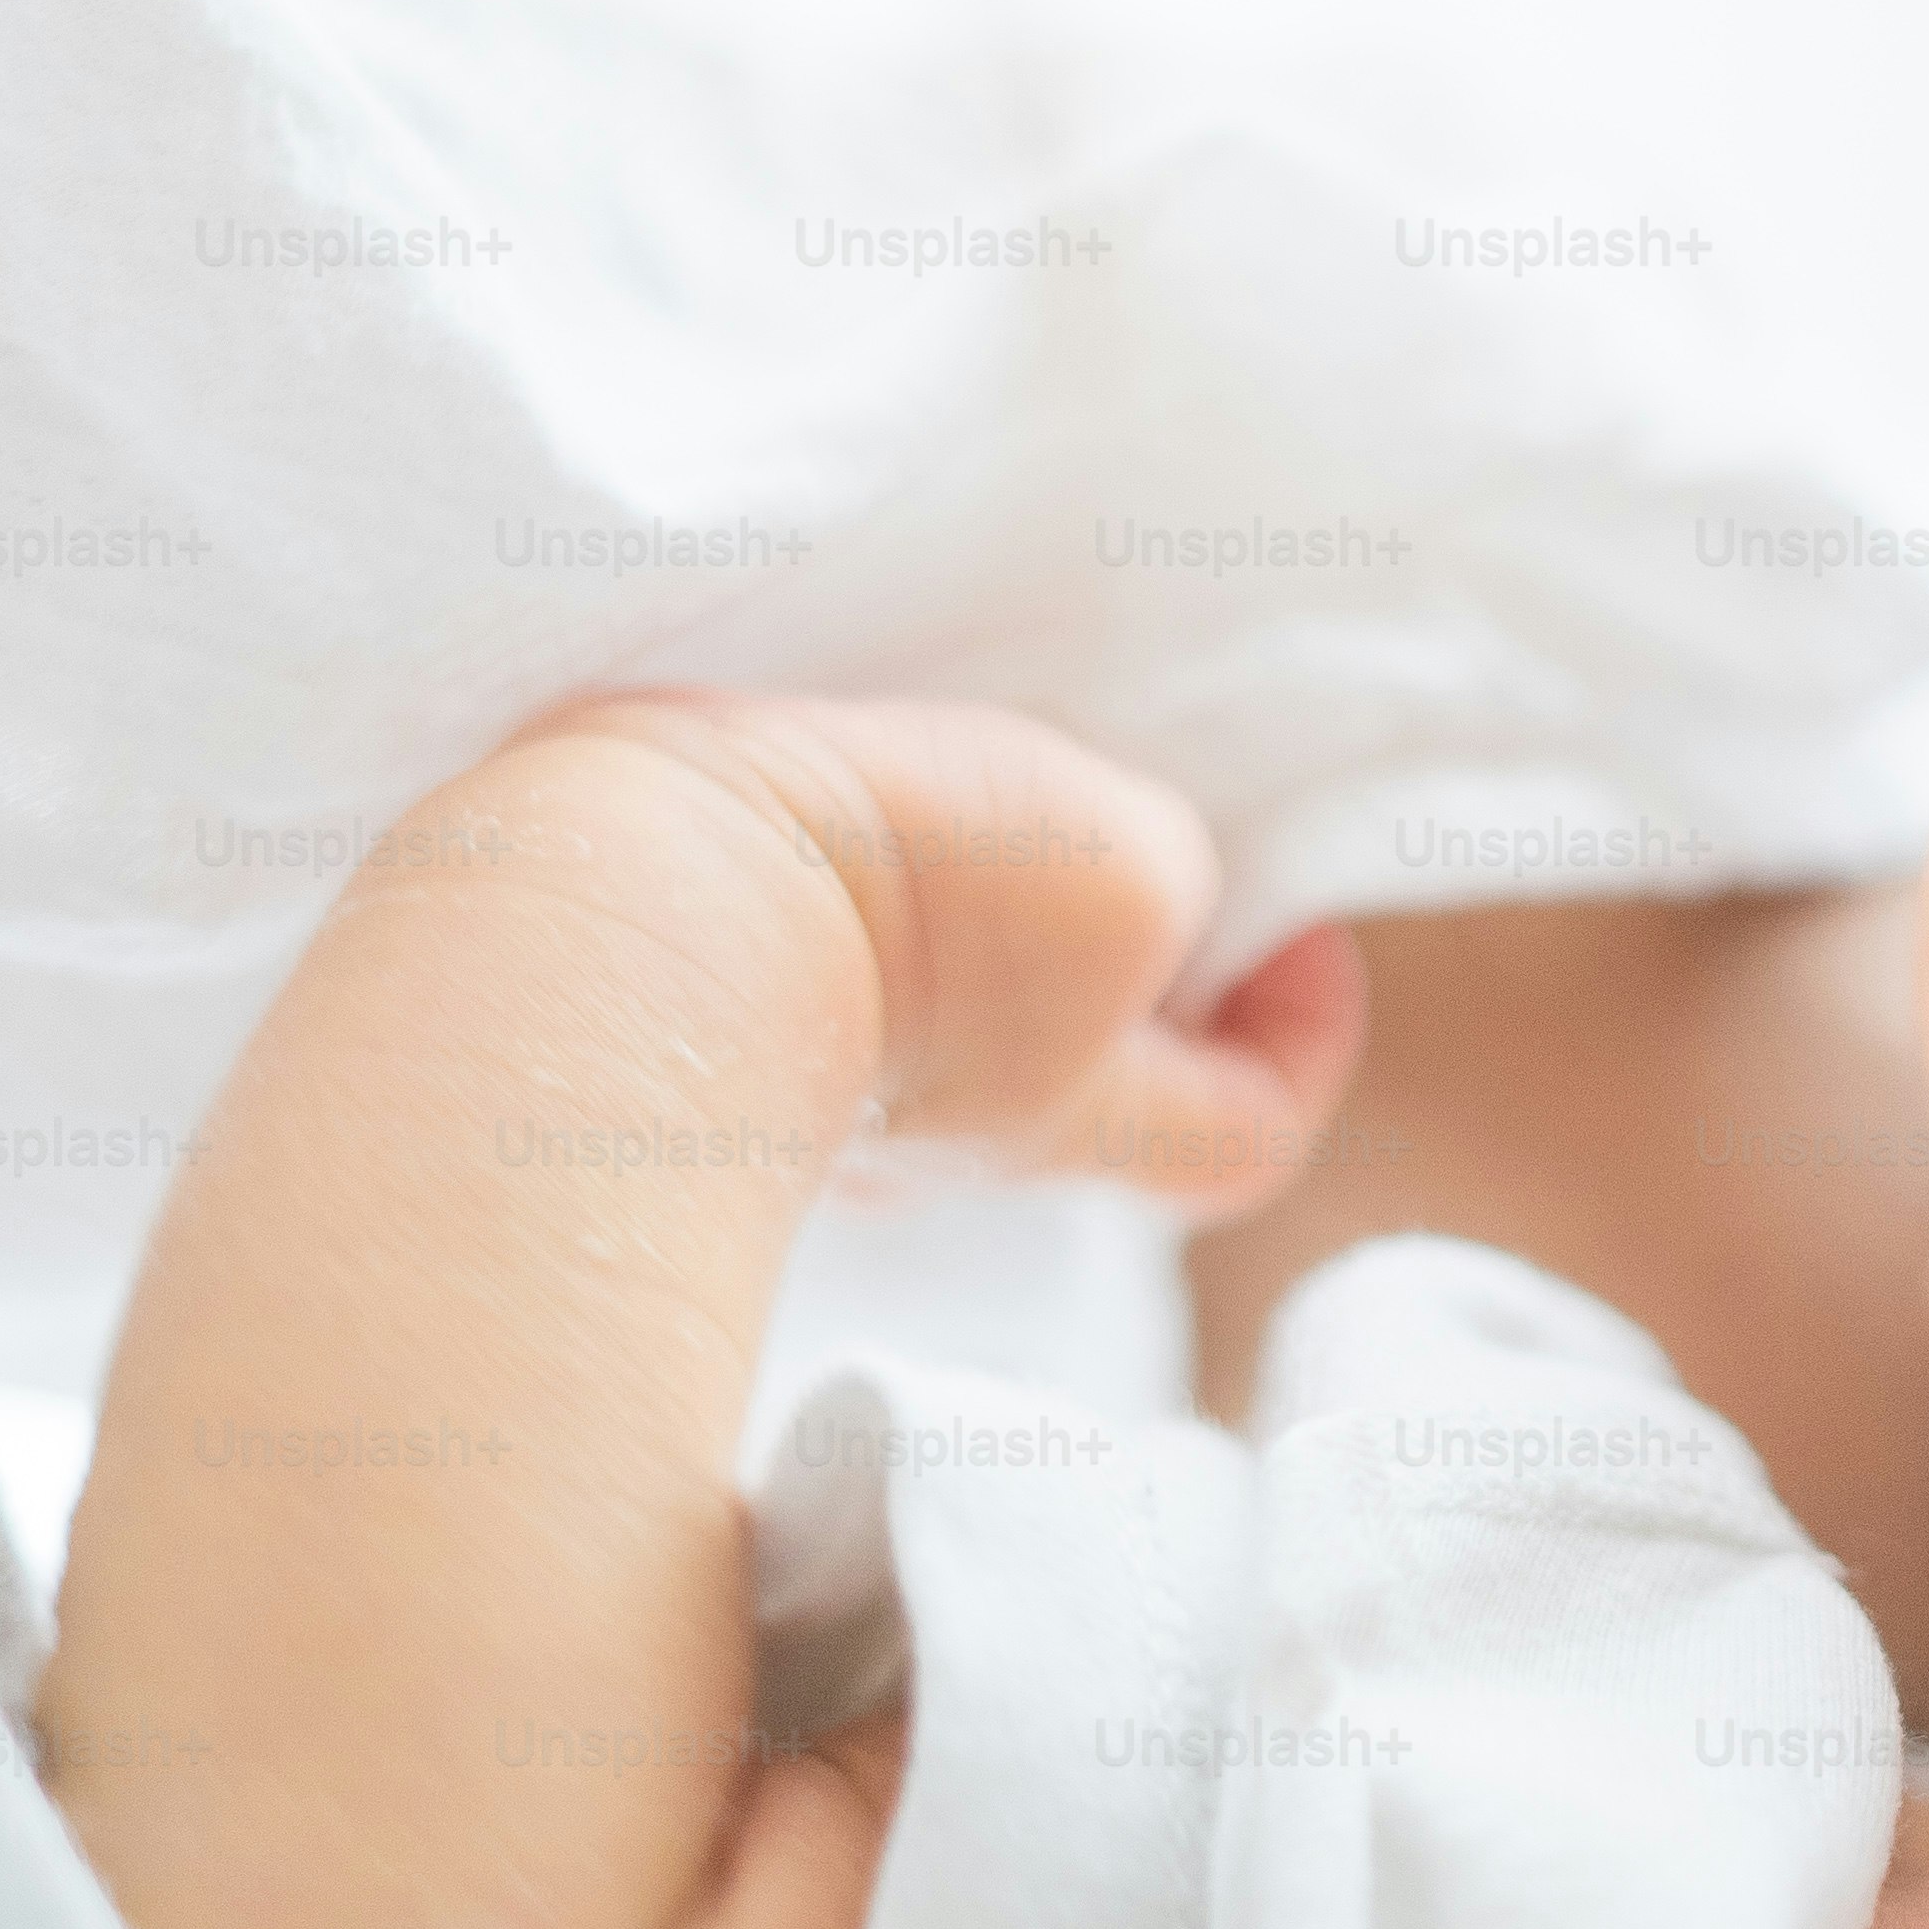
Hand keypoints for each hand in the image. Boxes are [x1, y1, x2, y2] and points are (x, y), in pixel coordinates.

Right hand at [526, 692, 1368, 1221]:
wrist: (621, 895)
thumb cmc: (902, 894)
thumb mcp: (1123, 866)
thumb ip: (1164, 874)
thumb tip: (1099, 885)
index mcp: (1077, 1121)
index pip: (1250, 1139)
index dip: (1306, 1032)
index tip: (1293, 919)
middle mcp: (940, 1142)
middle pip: (1095, 1078)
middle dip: (1135, 959)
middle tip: (1116, 827)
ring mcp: (798, 1096)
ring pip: (942, 1015)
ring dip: (977, 908)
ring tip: (959, 786)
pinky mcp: (682, 1015)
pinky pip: (811, 961)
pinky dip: (845, 888)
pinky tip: (823, 800)